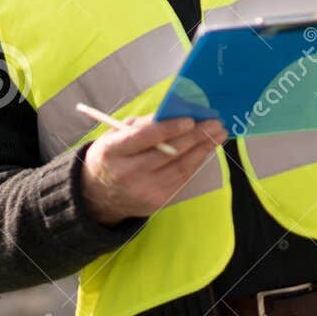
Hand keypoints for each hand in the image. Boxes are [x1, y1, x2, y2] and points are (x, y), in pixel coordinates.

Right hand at [80, 116, 225, 226]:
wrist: (99, 194)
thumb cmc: (112, 156)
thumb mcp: (116, 135)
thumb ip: (143, 125)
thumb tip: (174, 113)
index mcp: (112, 151)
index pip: (143, 138)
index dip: (168, 129)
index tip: (190, 120)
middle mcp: (126, 173)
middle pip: (167, 153)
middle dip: (194, 137)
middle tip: (214, 123)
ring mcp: (142, 190)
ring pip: (179, 168)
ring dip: (202, 150)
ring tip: (217, 135)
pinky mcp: (155, 202)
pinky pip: (181, 180)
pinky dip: (195, 163)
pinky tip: (205, 150)